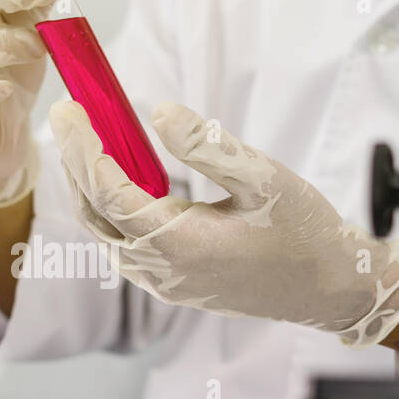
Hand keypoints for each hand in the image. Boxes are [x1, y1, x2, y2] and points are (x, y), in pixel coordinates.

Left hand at [49, 100, 398, 346]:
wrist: (331, 289)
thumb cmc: (304, 232)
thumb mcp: (263, 178)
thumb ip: (206, 146)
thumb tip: (157, 112)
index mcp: (178, 243)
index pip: (107, 191)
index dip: (81, 148)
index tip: (67, 109)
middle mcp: (161, 270)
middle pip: (94, 215)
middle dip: (75, 165)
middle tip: (70, 119)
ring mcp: (165, 284)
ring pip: (105, 236)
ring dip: (90, 191)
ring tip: (88, 144)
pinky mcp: (174, 286)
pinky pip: (125, 249)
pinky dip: (112, 213)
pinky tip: (121, 183)